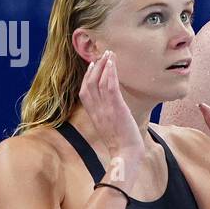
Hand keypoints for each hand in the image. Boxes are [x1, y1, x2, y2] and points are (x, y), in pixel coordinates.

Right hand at [79, 50, 144, 179]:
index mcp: (93, 115)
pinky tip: (112, 63)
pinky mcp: (116, 108)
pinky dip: (110, 73)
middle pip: (88, 83)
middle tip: (101, 55)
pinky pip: (110, 86)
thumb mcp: (109, 128)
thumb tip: (112, 108)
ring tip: (109, 54)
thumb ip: (107, 116)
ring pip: (99, 82)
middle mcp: (96, 110)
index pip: (84, 92)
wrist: (126, 154)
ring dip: (104, 65)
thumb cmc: (122, 144)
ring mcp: (105, 109)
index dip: (86, 77)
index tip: (92, 66)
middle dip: (94, 67)